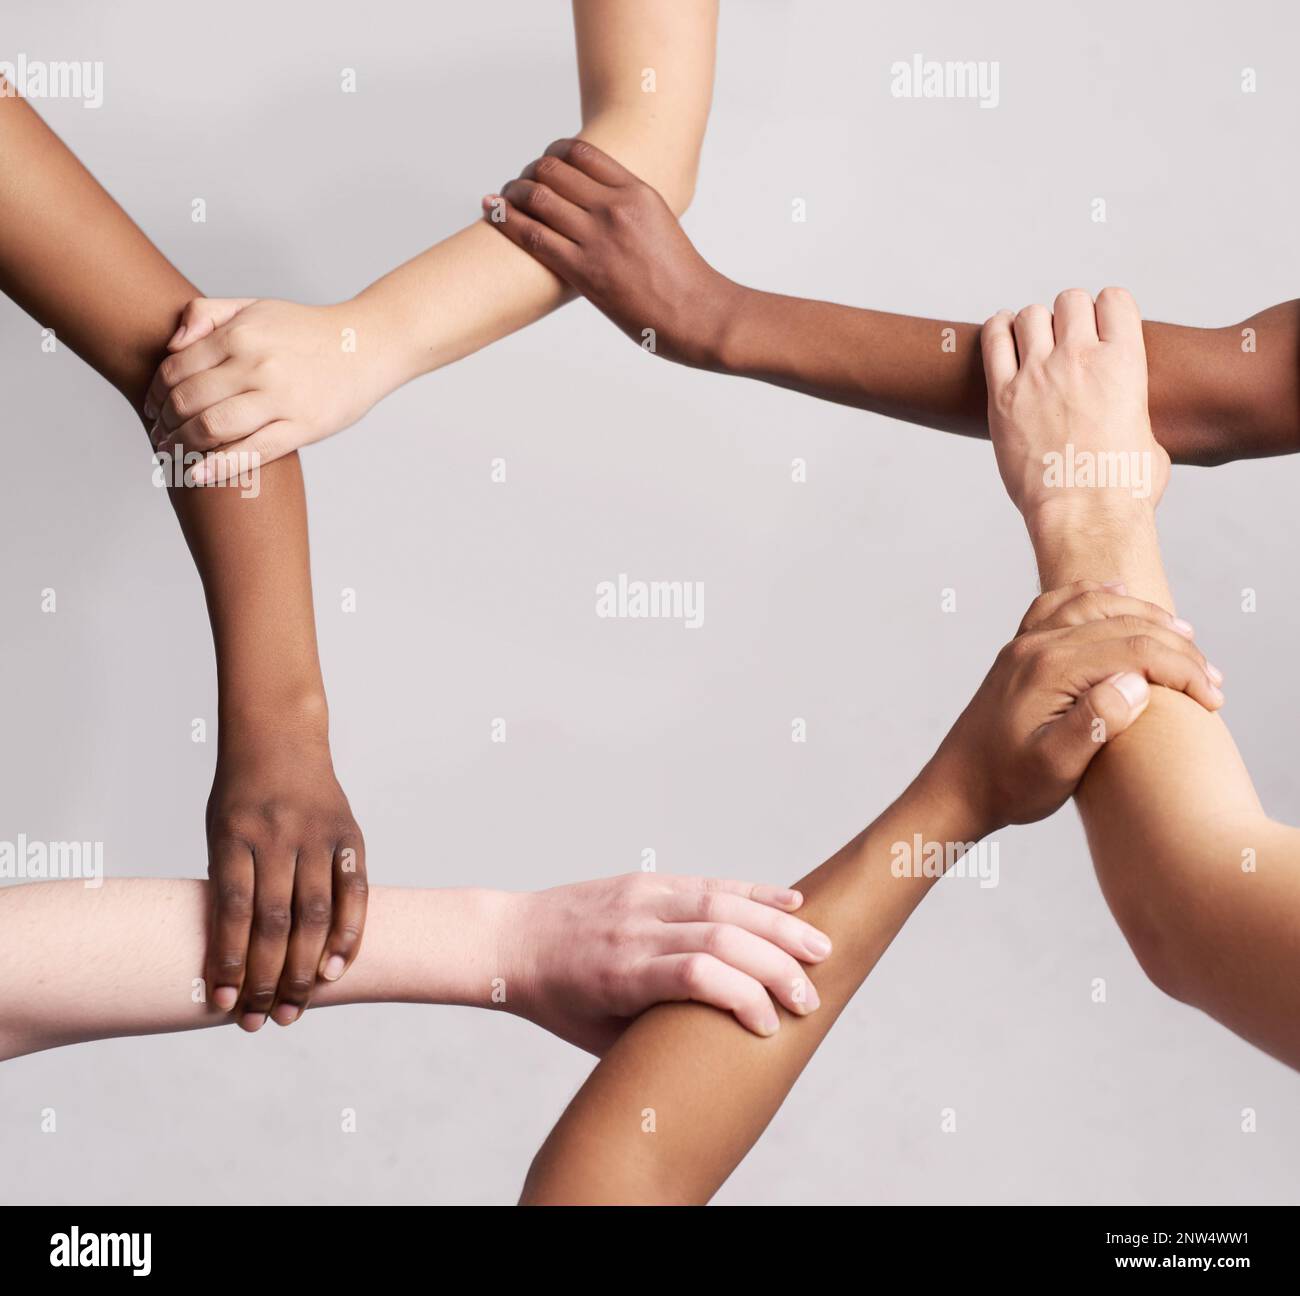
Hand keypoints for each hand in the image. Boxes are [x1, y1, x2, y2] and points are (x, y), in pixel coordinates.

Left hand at [143, 296, 395, 475]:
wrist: (365, 346)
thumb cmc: (307, 332)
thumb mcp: (255, 306)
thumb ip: (206, 313)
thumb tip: (173, 346)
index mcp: (241, 334)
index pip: (177, 369)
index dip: (155, 394)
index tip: (152, 409)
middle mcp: (257, 364)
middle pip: (188, 400)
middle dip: (165, 423)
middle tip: (160, 436)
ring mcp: (281, 397)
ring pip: (213, 427)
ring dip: (183, 445)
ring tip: (173, 454)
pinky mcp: (303, 427)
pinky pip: (253, 451)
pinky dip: (220, 466)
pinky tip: (198, 475)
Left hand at [206, 725, 366, 1030]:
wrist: (281, 739)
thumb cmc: (242, 796)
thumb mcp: (220, 831)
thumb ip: (230, 886)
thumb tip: (235, 962)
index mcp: (235, 835)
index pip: (233, 911)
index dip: (229, 963)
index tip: (223, 1006)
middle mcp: (278, 836)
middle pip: (275, 921)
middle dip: (268, 979)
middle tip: (262, 1021)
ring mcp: (317, 835)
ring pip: (315, 914)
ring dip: (306, 969)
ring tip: (297, 1008)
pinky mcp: (349, 836)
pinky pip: (354, 893)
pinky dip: (348, 935)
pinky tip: (335, 970)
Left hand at [482, 138, 739, 367]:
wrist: (697, 314)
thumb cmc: (682, 278)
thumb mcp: (660, 226)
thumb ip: (630, 210)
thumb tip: (601, 208)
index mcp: (637, 191)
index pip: (582, 151)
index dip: (553, 153)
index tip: (543, 164)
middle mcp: (615, 207)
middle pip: (553, 170)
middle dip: (529, 172)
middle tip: (519, 184)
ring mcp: (598, 238)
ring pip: (537, 197)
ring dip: (512, 193)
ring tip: (500, 198)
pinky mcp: (584, 271)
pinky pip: (532, 237)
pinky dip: (505, 220)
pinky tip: (492, 212)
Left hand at [501, 873, 831, 1053]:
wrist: (511, 940)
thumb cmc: (556, 1000)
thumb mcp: (599, 1035)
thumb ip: (655, 1031)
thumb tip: (719, 1049)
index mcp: (620, 974)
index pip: (695, 976)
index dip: (743, 999)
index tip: (770, 1028)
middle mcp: (634, 930)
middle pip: (720, 937)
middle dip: (776, 966)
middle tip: (811, 997)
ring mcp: (642, 898)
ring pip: (722, 904)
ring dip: (778, 925)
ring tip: (820, 948)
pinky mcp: (647, 880)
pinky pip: (708, 884)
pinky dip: (753, 892)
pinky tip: (790, 903)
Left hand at [927, 581, 1223, 837]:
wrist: (956, 789)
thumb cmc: (1008, 785)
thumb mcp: (1055, 767)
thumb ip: (1095, 723)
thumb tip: (1136, 683)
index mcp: (1049, 668)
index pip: (1135, 650)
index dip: (1184, 670)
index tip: (1213, 699)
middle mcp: (1035, 645)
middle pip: (1122, 625)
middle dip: (1176, 648)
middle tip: (1213, 679)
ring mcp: (1024, 644)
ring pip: (1094, 606)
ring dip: (1143, 617)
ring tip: (1184, 637)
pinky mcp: (1018, 652)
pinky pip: (1058, 605)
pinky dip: (1093, 596)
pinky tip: (1114, 594)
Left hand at [981, 288, 1169, 535]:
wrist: (1085, 515)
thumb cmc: (1123, 489)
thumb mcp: (1149, 440)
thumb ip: (1135, 416)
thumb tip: (1130, 425)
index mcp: (1125, 362)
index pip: (1114, 300)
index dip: (1106, 311)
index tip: (1100, 328)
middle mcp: (1080, 358)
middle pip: (1070, 301)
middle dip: (1068, 316)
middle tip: (1064, 340)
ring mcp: (1038, 374)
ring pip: (1030, 316)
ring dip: (1032, 325)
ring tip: (1032, 344)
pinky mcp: (1003, 396)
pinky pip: (994, 341)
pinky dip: (997, 332)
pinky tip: (1001, 337)